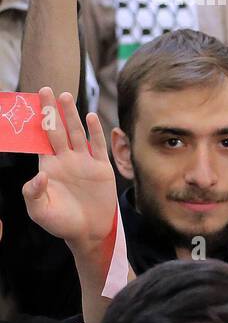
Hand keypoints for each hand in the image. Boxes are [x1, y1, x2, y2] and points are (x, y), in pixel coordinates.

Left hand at [22, 88, 117, 256]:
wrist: (88, 232)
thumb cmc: (61, 223)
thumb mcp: (39, 211)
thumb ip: (34, 193)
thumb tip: (40, 174)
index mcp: (48, 167)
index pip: (40, 140)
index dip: (37, 123)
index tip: (32, 105)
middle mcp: (65, 160)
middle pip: (57, 130)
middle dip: (51, 110)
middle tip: (46, 90)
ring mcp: (84, 162)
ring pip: (76, 133)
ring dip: (71, 115)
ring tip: (65, 97)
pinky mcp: (101, 168)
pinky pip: (98, 146)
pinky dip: (95, 132)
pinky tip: (91, 118)